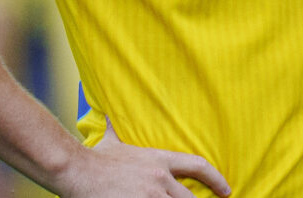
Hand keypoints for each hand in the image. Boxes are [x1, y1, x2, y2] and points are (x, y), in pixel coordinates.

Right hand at [55, 123, 229, 197]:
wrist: (76, 170)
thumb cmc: (94, 158)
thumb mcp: (112, 140)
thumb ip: (117, 128)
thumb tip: (109, 113)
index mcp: (159, 160)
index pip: (198, 166)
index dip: (217, 179)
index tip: (226, 190)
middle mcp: (159, 178)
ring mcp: (149, 195)